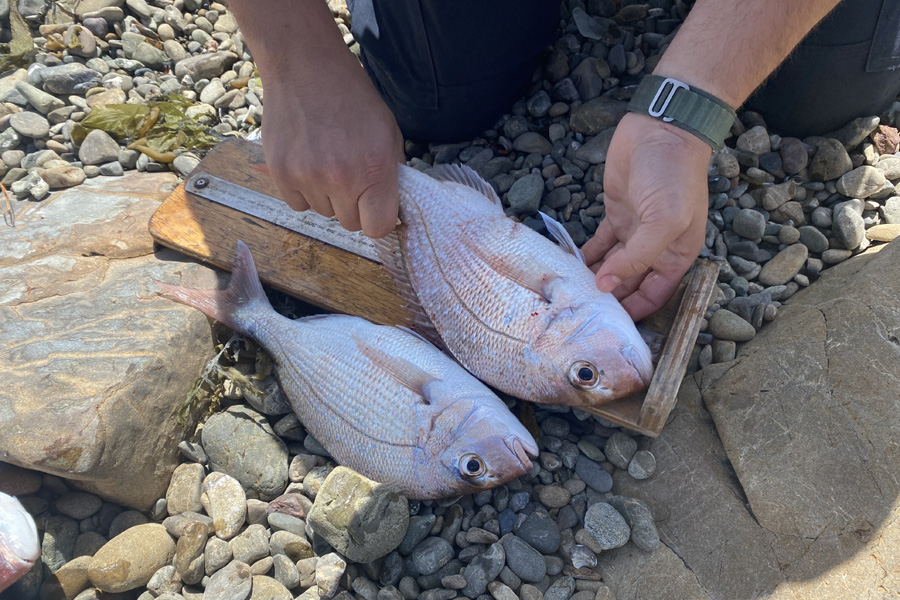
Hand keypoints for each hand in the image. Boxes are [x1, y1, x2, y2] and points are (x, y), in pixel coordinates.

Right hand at [261, 56, 404, 237]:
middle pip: (349, 223)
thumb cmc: (353, 98)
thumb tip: (391, 208)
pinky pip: (297, 204)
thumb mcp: (388, 133)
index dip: (378, 219)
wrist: (306, 66)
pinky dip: (303, 191)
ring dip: (327, 196)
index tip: (376, 207)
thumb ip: (391, 175)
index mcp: (375, 169)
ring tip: (327, 161)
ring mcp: (308, 177)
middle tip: (350, 175)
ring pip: (323, 213)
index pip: (378, 228)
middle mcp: (341, 179)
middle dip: (353, 205)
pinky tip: (308, 163)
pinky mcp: (281, 174)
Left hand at [582, 112, 711, 320]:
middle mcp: (656, 248)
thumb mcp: (664, 221)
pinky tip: (569, 268)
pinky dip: (586, 256)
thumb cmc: (673, 175)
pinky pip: (599, 244)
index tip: (607, 326)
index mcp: (677, 255)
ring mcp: (634, 231)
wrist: (661, 129)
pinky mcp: (615, 215)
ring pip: (612, 266)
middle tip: (581, 312)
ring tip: (570, 294)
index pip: (655, 295)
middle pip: (631, 285)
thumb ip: (637, 258)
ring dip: (594, 279)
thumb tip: (607, 286)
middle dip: (610, 298)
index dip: (635, 312)